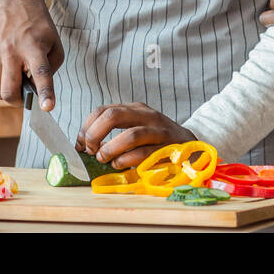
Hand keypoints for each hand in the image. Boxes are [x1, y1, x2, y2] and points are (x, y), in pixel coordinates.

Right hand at [0, 0, 63, 110]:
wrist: (14, 4)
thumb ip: (49, 69)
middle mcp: (11, 50)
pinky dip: (0, 78)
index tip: (47, 107)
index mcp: (34, 47)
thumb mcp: (54, 44)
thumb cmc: (38, 28)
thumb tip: (34, 90)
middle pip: (9, 90)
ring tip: (16, 77)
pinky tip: (6, 64)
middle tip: (25, 98)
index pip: (40, 72)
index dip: (44, 92)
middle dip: (17, 102)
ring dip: (8, 90)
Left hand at [76, 102, 194, 169]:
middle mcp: (146, 115)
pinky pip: (144, 154)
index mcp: (135, 109)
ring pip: (131, 135)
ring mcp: (159, 131)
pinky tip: (119, 165)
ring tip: (103, 158)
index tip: (80, 144)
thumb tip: (84, 145)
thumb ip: (115, 133)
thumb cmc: (157, 141)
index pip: (103, 110)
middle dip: (95, 134)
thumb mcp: (137, 128)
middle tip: (90, 150)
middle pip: (114, 116)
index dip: (87, 127)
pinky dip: (127, 160)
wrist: (192, 147)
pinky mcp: (167, 148)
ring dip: (111, 149)